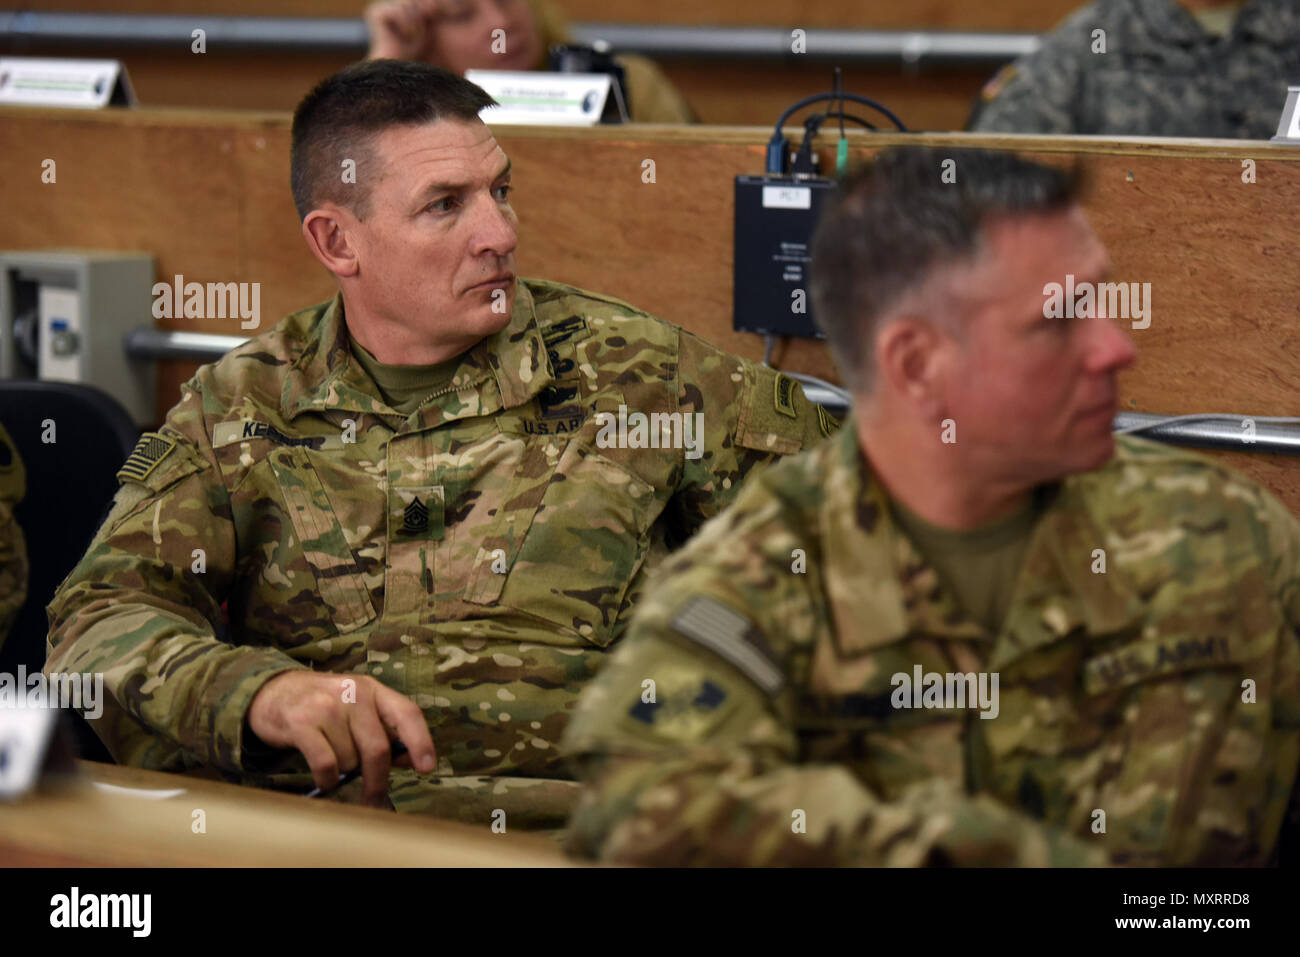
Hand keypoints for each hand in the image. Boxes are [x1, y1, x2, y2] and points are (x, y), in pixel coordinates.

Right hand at [247, 671, 436, 805]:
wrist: (273, 693)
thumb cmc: (323, 706)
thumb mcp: (357, 708)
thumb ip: (382, 730)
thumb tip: (408, 760)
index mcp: (373, 689)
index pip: (407, 713)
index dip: (421, 742)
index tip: (427, 768)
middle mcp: (353, 693)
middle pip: (378, 748)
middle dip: (377, 780)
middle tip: (373, 799)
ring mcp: (327, 706)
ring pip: (350, 760)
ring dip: (345, 773)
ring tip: (334, 763)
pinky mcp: (301, 722)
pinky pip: (326, 764)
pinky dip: (328, 780)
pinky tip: (325, 778)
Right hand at [364, 0, 442, 62]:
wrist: (394, 70)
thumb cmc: (410, 53)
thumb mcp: (423, 29)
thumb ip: (425, 13)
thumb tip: (431, 2)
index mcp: (393, 9)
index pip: (415, 2)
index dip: (423, 14)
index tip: (420, 32)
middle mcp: (383, 6)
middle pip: (411, 1)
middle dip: (418, 18)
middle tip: (414, 35)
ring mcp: (377, 8)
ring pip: (406, 4)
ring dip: (413, 22)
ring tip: (409, 36)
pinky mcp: (375, 13)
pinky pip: (398, 11)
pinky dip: (405, 24)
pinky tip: (402, 36)